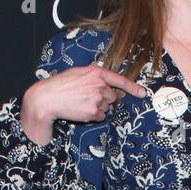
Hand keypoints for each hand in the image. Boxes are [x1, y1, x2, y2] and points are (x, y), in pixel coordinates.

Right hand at [20, 63, 147, 143]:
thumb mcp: (78, 73)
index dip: (133, 87)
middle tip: (86, 98)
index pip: (119, 80)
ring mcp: (97, 99)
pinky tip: (80, 110)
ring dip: (96, 108)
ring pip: (105, 108)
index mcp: (96, 72)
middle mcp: (99, 85)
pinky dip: (92, 116)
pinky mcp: (93, 112)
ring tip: (80, 103)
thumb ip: (94, 77)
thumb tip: (105, 86)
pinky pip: (99, 117)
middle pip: (112, 97)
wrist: (47, 98)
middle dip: (103, 99)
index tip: (142, 93)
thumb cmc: (61, 85)